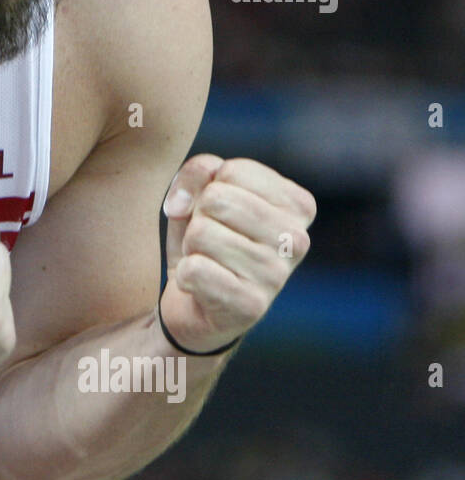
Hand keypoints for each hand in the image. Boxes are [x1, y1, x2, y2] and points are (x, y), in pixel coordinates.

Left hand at [159, 155, 315, 353]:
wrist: (197, 308)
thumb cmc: (208, 242)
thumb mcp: (202, 195)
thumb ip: (199, 172)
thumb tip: (181, 203)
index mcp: (299, 206)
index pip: (233, 171)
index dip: (206, 189)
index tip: (215, 215)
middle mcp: (297, 240)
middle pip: (216, 199)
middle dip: (197, 219)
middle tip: (208, 243)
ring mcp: (278, 275)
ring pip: (201, 233)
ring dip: (191, 248)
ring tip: (207, 263)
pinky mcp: (251, 307)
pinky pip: (194, 269)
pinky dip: (184, 276)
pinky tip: (200, 287)